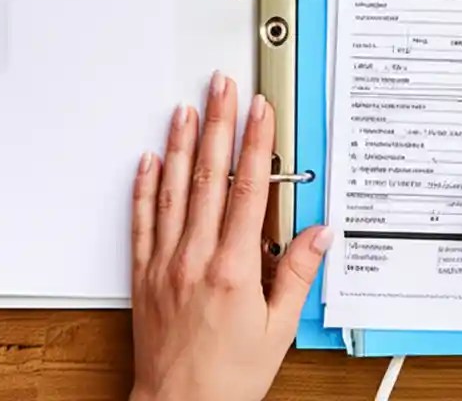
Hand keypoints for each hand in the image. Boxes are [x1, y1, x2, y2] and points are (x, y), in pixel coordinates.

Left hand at [130, 72, 332, 400]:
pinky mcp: (145, 274)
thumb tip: (318, 233)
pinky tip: (149, 159)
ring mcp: (166, 263)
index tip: (260, 112)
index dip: (255, 144)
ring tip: (187, 109)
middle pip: (209, 177)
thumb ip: (298, 274)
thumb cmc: (229, 376)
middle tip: (222, 88)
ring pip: (173, 190)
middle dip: (218, 125)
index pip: (248, 190)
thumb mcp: (280, 329)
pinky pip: (143, 220)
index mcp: (233, 269)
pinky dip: (145, 186)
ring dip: (182, 145)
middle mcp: (195, 259)